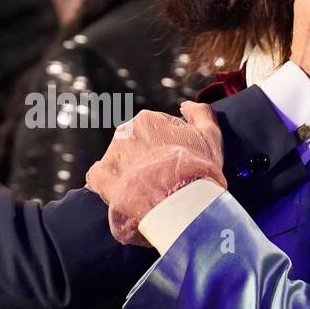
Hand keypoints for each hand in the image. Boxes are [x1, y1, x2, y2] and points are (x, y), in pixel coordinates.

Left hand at [86, 102, 224, 244]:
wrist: (180, 203)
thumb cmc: (198, 169)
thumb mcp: (210, 136)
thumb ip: (200, 113)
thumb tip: (186, 106)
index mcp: (147, 119)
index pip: (158, 130)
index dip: (170, 148)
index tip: (177, 164)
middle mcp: (124, 131)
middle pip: (137, 144)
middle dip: (148, 158)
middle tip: (163, 179)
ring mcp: (111, 154)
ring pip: (120, 160)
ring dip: (131, 171)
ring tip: (148, 191)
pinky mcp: (101, 177)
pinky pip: (99, 177)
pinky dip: (109, 184)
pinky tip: (124, 194)